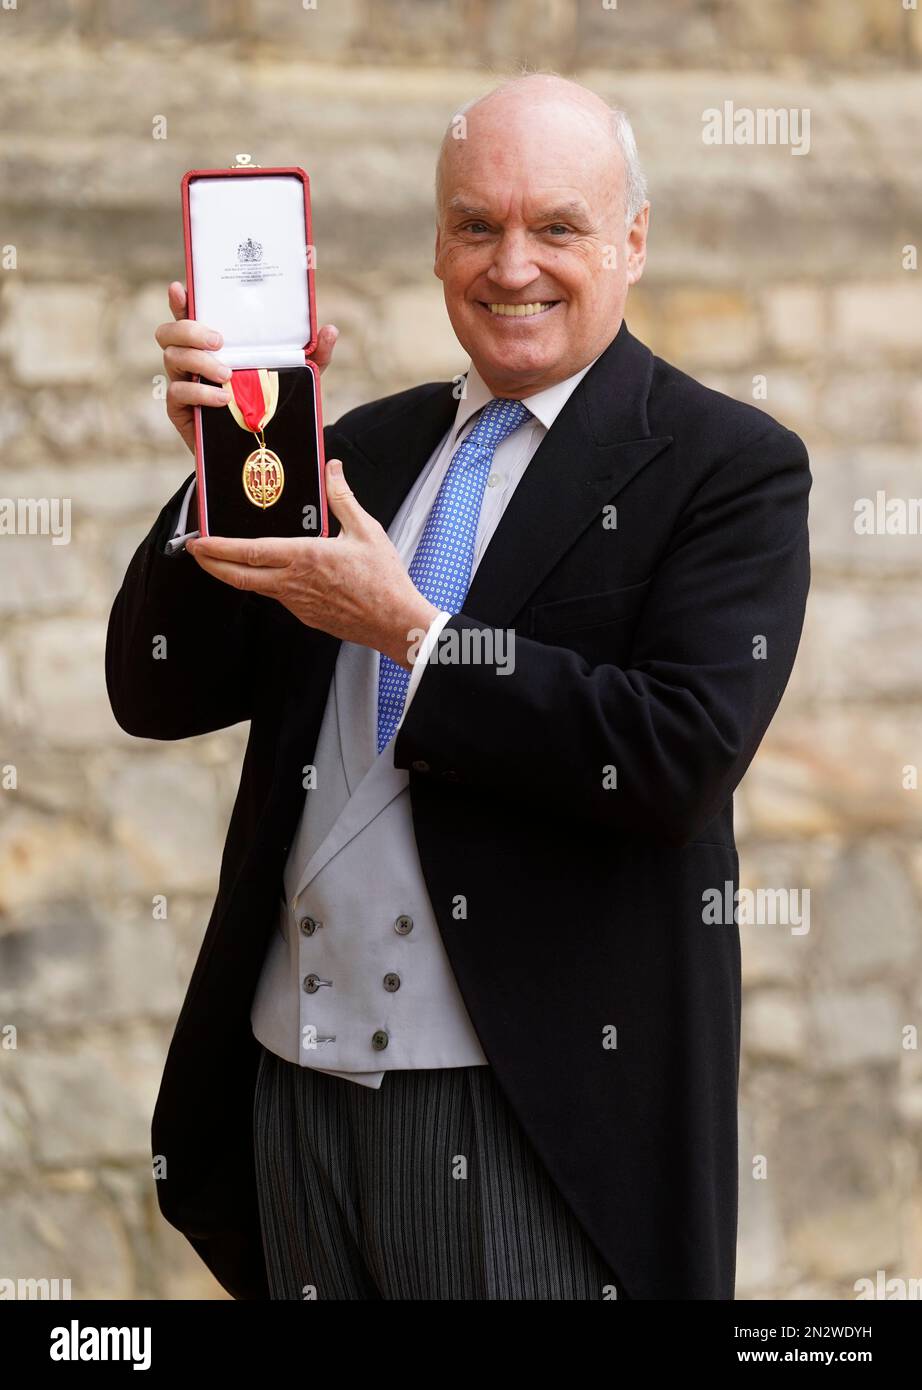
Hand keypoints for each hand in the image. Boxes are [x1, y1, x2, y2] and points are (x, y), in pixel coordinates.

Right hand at [155, 281, 339, 454]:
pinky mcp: (180, 408)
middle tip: (219, 341)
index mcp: (212, 343)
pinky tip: (223, 399)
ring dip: (200, 361)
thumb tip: (329, 330)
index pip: (188, 315)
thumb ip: (314, 355)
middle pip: (170, 333)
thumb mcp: (296, 378)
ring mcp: (183, 381)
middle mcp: (192, 358)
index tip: (180, 289)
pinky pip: (179, 392)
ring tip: (228, 375)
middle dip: (190, 330)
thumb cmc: (270, 403)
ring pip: (172, 357)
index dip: (180, 301)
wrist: (255, 449)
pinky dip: (200, 392)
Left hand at [186, 458, 439, 668]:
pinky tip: (269, 575)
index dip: (218, 548)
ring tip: (225, 560)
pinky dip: (265, 584)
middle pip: (239, 576)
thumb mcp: (366, 530)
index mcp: (303, 557)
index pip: (248, 552)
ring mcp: (297, 604)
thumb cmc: (383, 579)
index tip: (197, 542)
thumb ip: (342, 498)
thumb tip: (332, 468)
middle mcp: (292, 583)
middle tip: (193, 552)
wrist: (395, 622)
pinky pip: (279, 597)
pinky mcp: (306, 616)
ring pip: (256, 587)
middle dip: (211, 564)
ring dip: (236, 573)